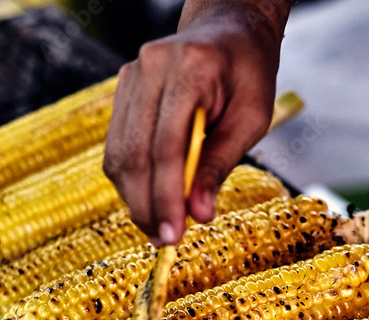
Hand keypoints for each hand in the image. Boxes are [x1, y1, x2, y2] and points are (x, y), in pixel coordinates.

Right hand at [103, 0, 289, 245]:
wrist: (228, 31)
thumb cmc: (248, 73)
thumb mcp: (251, 118)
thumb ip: (220, 164)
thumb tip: (198, 214)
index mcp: (189, 68)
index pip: (165, 146)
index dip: (166, 196)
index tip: (175, 235)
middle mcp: (149, 67)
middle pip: (134, 154)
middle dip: (147, 205)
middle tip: (164, 240)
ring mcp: (130, 76)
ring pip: (118, 154)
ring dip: (135, 199)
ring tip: (158, 228)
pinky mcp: (123, 90)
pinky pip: (117, 147)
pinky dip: (131, 181)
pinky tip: (150, 201)